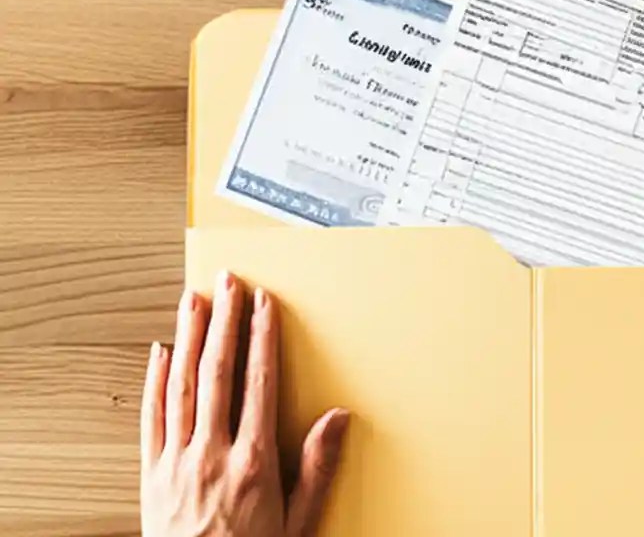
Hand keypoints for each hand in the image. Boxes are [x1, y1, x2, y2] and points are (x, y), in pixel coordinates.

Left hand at [141, 271, 349, 536]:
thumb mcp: (300, 522)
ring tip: (194, 301)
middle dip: (225, 321)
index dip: (262, 338)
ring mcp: (177, 462)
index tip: (265, 306)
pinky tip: (161, 353)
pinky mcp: (152, 475)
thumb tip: (338, 420)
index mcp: (253, 462)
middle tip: (229, 284)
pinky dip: (156, 381)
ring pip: (181, 385)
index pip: (258, 382)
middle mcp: (212, 454)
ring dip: (189, 337)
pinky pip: (152, 417)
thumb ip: (318, 468)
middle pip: (218, 372)